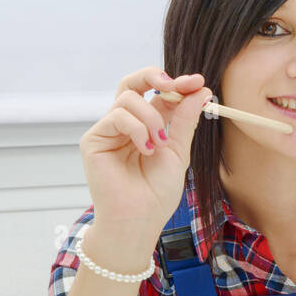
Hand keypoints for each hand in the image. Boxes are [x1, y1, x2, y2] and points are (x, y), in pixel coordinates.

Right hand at [79, 67, 212, 226]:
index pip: (158, 93)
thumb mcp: (179, 151)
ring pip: (128, 98)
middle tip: (175, 85)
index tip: (198, 82)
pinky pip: (117, 116)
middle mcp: (125, 125)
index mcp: (146, 126)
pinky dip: (138, 129)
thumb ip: (185, 119)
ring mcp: (108, 131)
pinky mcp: (94, 140)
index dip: (177, 84)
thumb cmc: (157, 193)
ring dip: (152, 118)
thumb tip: (201, 89)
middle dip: (155, 76)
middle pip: (132, 83)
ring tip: (160, 144)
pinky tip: (146, 150)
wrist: (140, 219)